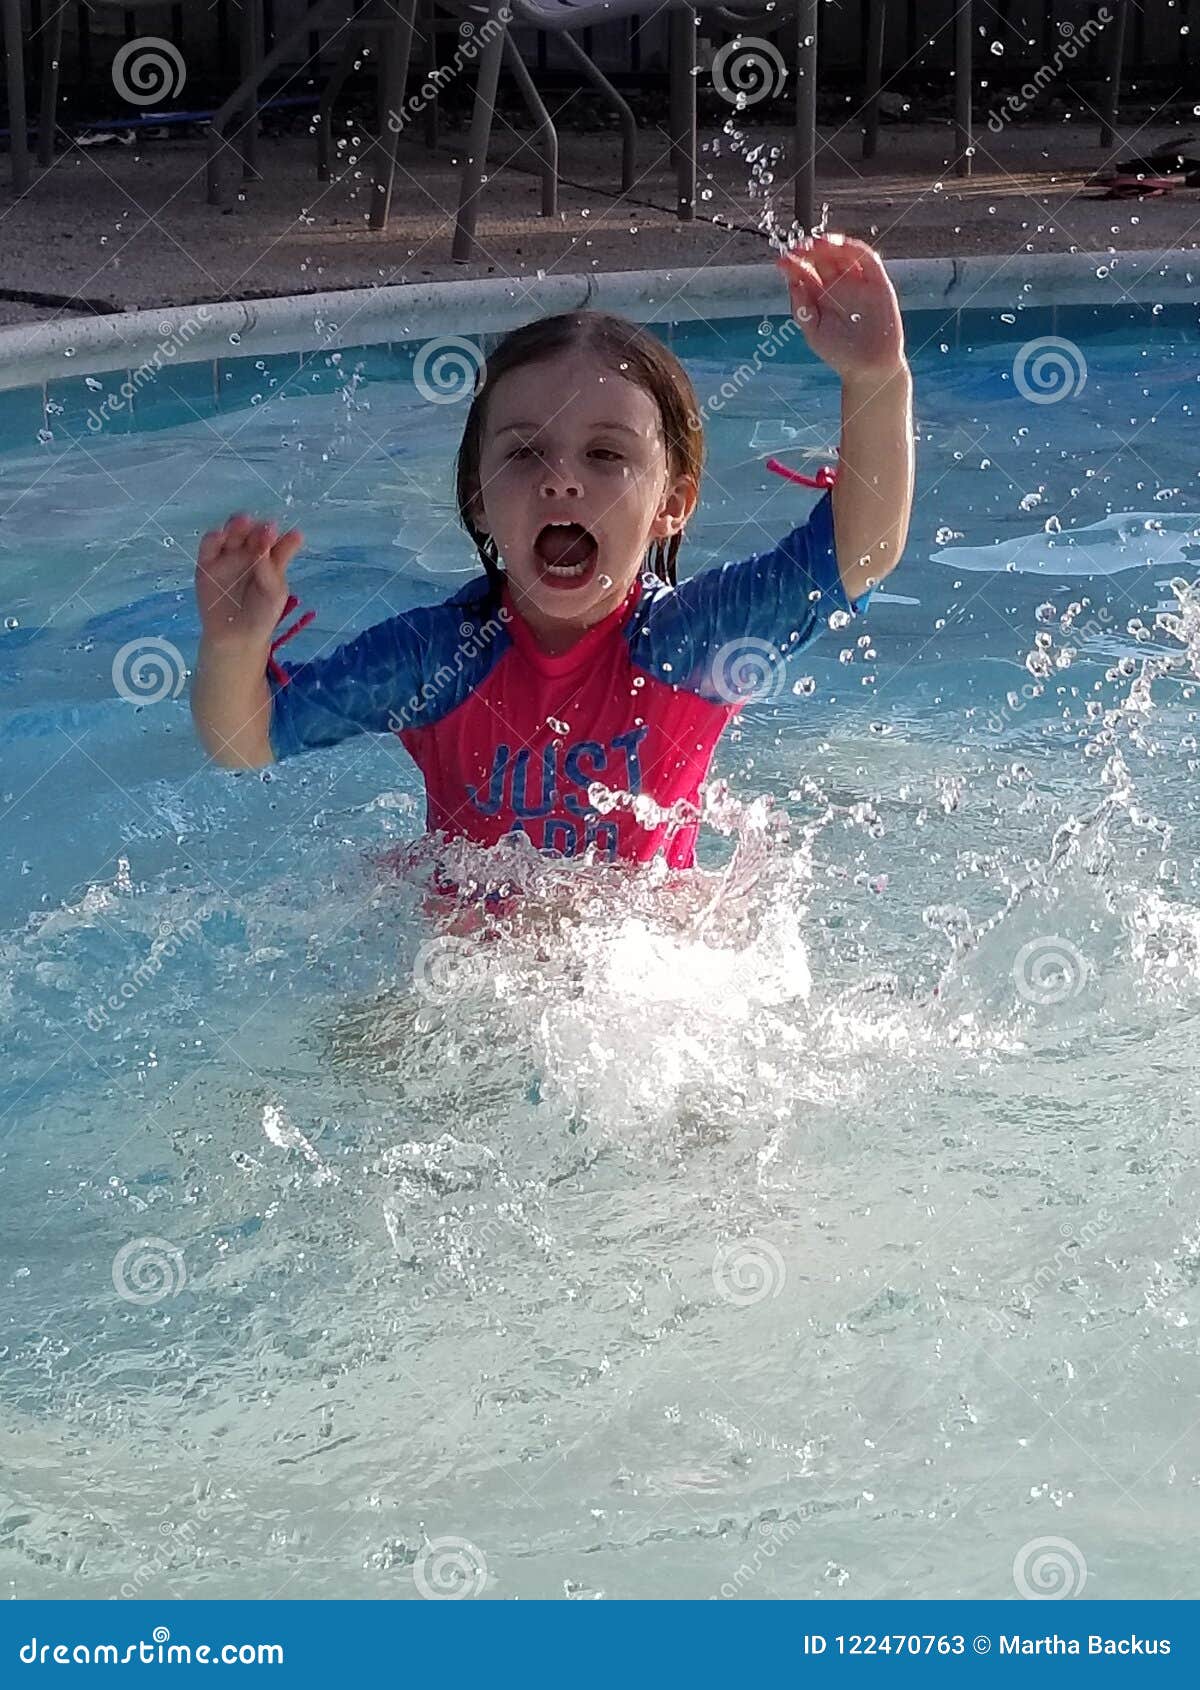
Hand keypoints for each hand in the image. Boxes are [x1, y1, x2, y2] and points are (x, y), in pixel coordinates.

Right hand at [196, 514, 303, 647]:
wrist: (236, 637)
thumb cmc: (262, 616)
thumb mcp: (274, 595)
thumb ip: (270, 571)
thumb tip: (263, 547)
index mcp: (271, 558)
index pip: (278, 542)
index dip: (281, 537)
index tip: (288, 536)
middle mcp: (250, 552)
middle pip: (254, 533)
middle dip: (259, 528)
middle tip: (266, 530)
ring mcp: (229, 555)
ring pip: (232, 534)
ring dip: (237, 526)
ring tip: (243, 522)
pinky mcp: (207, 563)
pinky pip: (209, 547)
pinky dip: (213, 538)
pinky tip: (220, 534)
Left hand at [777, 234, 905, 380]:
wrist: (868, 367)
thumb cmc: (839, 353)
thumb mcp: (813, 331)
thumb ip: (802, 308)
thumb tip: (793, 283)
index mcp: (821, 296)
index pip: (806, 273)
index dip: (794, 265)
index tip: (781, 262)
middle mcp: (838, 285)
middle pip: (823, 259)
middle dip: (809, 252)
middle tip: (797, 249)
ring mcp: (858, 282)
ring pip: (843, 255)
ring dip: (829, 245)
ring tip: (814, 244)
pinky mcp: (878, 282)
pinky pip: (867, 260)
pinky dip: (853, 249)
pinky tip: (838, 246)